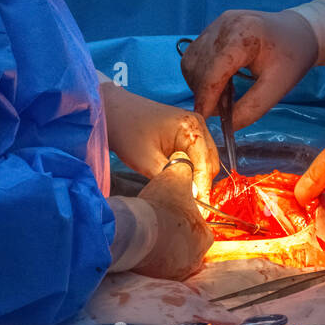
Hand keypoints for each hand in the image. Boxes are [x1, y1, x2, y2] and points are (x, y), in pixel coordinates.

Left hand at [102, 82, 221, 203]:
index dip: (203, 188)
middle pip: (210, 163)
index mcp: (191, 127)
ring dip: (197, 177)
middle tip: (189, 205)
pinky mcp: (188, 133)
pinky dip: (192, 170)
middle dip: (201, 184)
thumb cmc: (127, 132)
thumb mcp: (145, 159)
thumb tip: (192, 195)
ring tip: (184, 195)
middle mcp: (199, 125)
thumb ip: (170, 177)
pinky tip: (179, 180)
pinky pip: (198, 156)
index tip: (200, 211)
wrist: (114, 112)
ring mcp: (196, 127)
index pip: (206, 164)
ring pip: (206, 161)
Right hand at [134, 165, 213, 279]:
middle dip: (174, 238)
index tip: (168, 217)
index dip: (182, 220)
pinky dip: (153, 264)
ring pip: (173, 260)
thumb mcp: (175, 177)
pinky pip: (160, 272)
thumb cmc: (161, 206)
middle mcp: (198, 258)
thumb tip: (185, 161)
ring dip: (163, 252)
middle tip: (158, 228)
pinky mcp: (163, 282)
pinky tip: (143, 253)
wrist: (139, 232)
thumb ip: (183, 169)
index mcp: (205, 235)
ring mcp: (180, 273)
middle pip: (186, 245)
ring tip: (148, 241)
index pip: (197, 227)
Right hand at [181, 9, 318, 128]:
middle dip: (204, 92)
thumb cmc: (293, 57)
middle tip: (222, 110)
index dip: (206, 96)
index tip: (203, 119)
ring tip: (224, 95)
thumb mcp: (279, 87)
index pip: (213, 69)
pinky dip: (201, 74)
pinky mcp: (212, 29)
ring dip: (200, 84)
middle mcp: (224, 24)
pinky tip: (221, 82)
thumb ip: (253, 108)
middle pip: (198, 66)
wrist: (300, 32)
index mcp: (243, 34)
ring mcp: (216, 24)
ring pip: (191, 61)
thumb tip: (228, 125)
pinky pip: (195, 55)